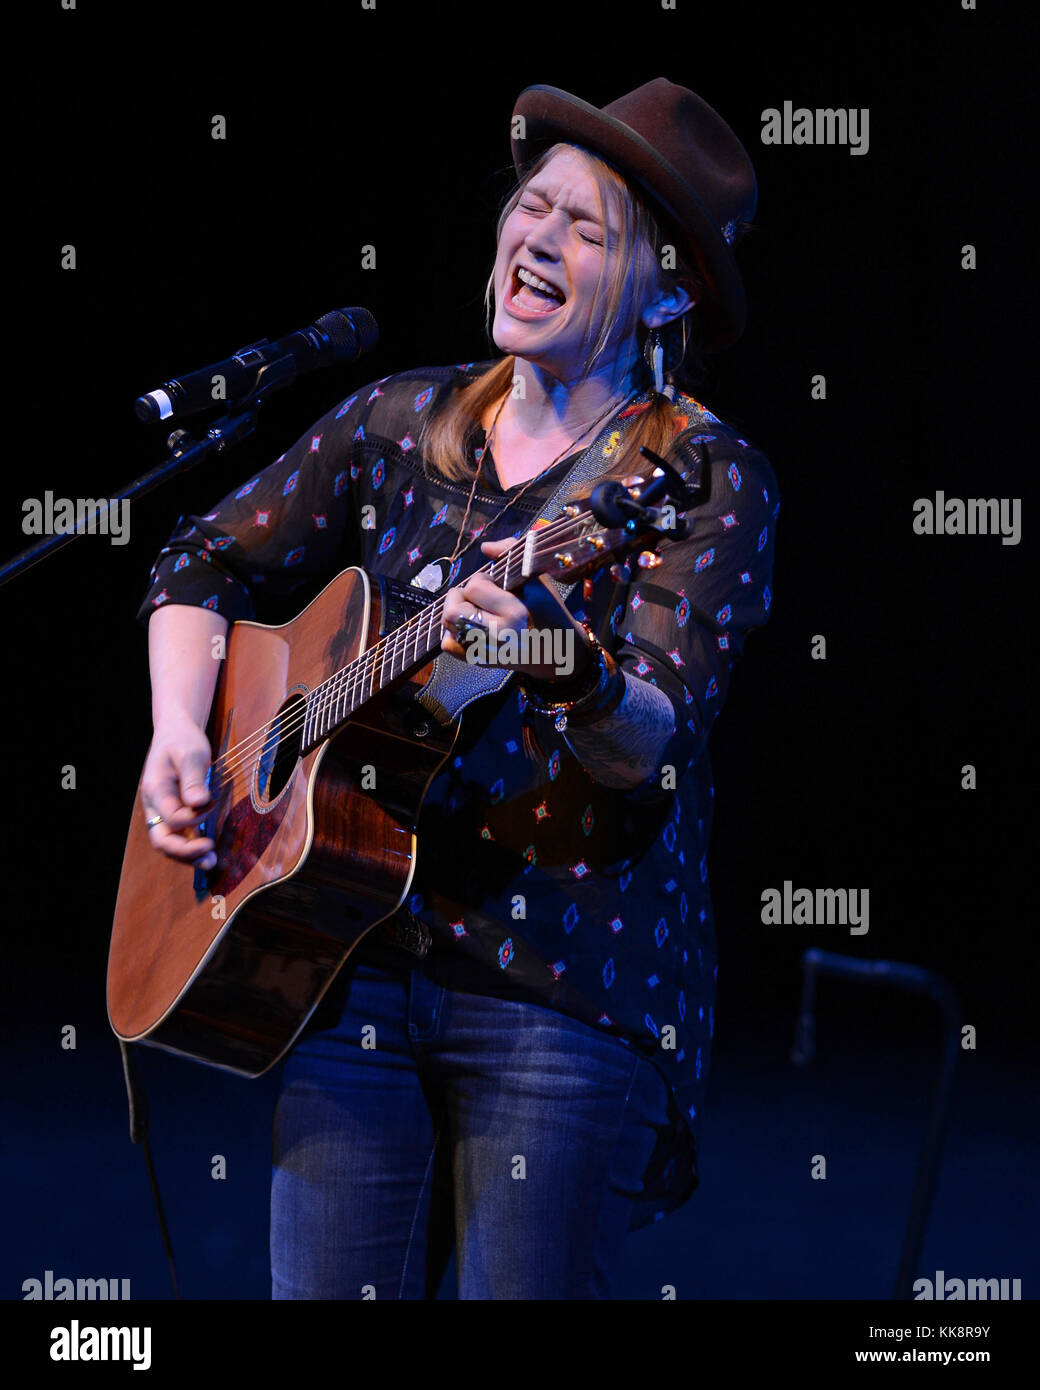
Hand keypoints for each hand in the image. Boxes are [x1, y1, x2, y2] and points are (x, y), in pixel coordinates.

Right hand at [140, 713, 217, 870]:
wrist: (176, 733)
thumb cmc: (183, 740)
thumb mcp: (191, 753)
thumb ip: (192, 778)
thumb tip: (199, 803)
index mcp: (156, 789)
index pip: (172, 817)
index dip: (194, 818)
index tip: (212, 803)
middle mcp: (154, 805)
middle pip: (161, 839)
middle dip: (185, 852)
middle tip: (210, 856)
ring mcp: (162, 811)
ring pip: (168, 843)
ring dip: (188, 856)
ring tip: (211, 862)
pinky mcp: (172, 813)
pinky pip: (178, 837)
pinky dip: (191, 847)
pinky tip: (208, 852)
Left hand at [439, 538, 594, 682]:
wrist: (557, 650)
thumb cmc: (547, 610)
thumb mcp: (537, 578)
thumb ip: (512, 552)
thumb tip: (485, 547)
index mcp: (515, 615)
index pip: (474, 587)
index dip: (482, 580)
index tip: (496, 585)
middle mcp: (498, 637)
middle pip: (453, 610)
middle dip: (462, 596)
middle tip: (480, 596)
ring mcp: (485, 651)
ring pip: (448, 624)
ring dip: (456, 611)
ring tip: (476, 609)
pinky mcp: (478, 661)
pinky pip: (448, 644)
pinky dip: (453, 631)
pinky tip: (470, 626)